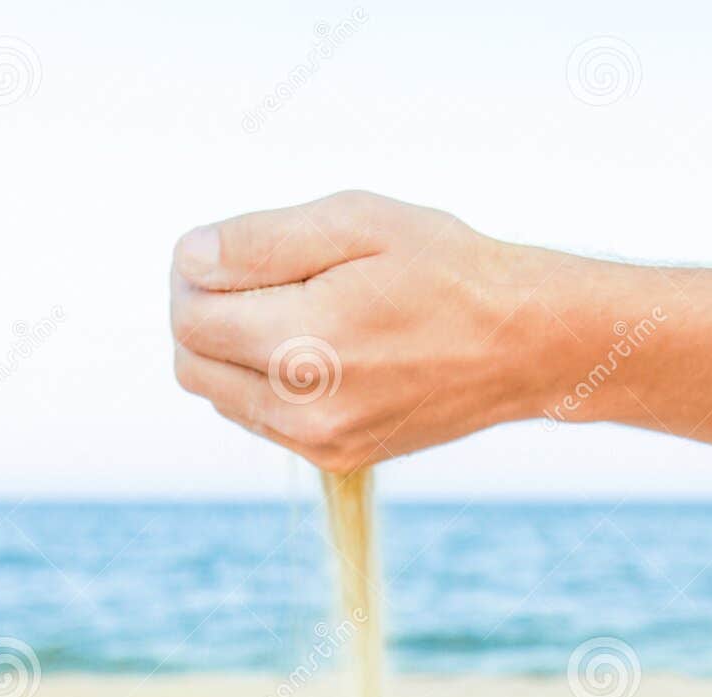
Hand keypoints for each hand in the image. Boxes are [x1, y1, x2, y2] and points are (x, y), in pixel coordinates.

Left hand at [170, 190, 587, 472]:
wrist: (521, 346)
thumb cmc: (446, 270)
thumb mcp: (355, 222)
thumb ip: (259, 241)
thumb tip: (189, 260)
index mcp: (304, 345)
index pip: (190, 316)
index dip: (193, 272)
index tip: (226, 247)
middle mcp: (305, 409)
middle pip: (192, 364)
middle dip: (200, 314)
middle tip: (247, 274)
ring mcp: (320, 443)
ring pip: (221, 397)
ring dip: (230, 351)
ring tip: (290, 308)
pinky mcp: (336, 459)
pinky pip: (263, 420)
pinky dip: (264, 381)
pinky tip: (314, 347)